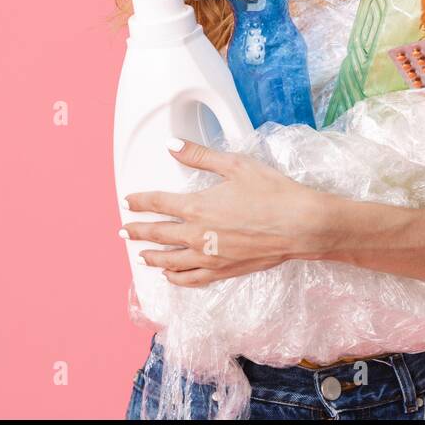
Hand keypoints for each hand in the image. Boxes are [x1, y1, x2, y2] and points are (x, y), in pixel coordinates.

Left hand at [122, 138, 330, 286]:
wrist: (300, 225)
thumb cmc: (272, 193)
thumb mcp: (235, 165)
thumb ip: (199, 156)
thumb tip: (172, 145)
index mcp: (197, 207)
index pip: (157, 204)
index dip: (139, 202)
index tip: (128, 202)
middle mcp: (197, 236)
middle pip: (158, 235)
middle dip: (137, 232)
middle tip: (124, 231)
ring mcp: (210, 257)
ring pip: (171, 261)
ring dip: (152, 258)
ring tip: (141, 256)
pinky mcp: (224, 271)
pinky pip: (192, 279)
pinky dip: (177, 278)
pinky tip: (172, 276)